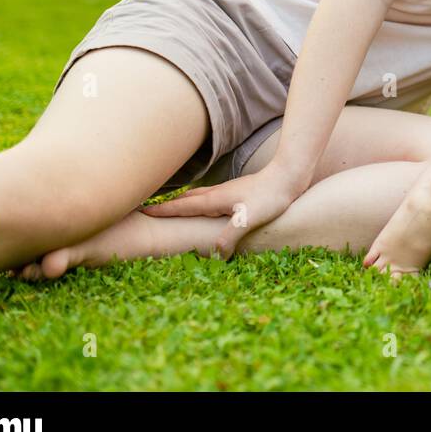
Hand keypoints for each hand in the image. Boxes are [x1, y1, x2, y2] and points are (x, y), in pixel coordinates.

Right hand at [141, 163, 310, 258]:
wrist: (289, 175)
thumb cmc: (270, 196)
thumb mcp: (249, 219)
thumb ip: (230, 236)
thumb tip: (214, 255)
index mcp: (215, 200)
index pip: (181, 205)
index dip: (162, 210)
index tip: (141, 211)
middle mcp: (217, 194)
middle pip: (186, 199)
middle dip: (167, 206)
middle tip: (149, 211)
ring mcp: (228, 192)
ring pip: (198, 197)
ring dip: (183, 202)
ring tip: (173, 208)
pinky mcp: (239, 193)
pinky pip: (211, 198)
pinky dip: (200, 202)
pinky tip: (208, 207)